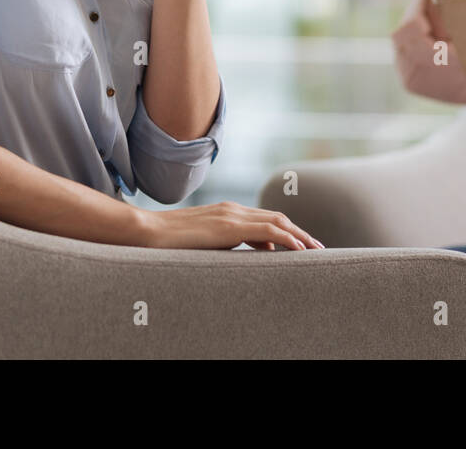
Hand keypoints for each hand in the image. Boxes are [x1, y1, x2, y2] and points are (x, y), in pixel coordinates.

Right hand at [139, 201, 325, 250]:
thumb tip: (238, 256)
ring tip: (316, 251)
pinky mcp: (229, 227)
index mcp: (227, 212)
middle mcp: (233, 209)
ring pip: (278, 222)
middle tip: (318, 249)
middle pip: (278, 218)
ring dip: (300, 236)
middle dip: (300, 233)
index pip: (266, 219)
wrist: (147, 232)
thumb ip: (221, 245)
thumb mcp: (201, 243)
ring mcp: (232, 215)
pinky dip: (288, 239)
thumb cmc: (168, 242)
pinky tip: (299, 250)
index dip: (287, 231)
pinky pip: (268, 230)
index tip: (301, 246)